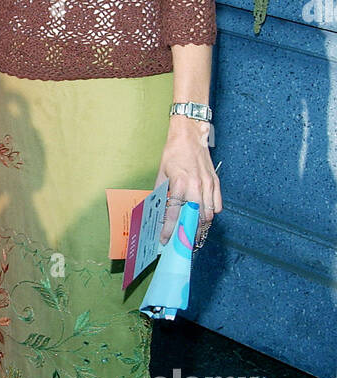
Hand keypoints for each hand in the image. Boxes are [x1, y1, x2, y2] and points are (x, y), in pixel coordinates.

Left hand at [155, 116, 221, 245]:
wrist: (189, 135)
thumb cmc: (174, 153)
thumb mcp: (162, 173)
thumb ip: (162, 193)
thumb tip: (159, 210)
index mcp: (179, 183)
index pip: (174, 213)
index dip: (169, 229)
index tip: (165, 239)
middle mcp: (195, 186)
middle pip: (195, 219)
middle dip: (188, 233)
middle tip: (182, 242)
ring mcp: (208, 185)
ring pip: (208, 215)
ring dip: (201, 226)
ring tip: (193, 233)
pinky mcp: (215, 182)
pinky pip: (217, 205)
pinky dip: (211, 214)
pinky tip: (204, 217)